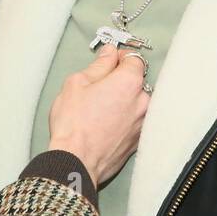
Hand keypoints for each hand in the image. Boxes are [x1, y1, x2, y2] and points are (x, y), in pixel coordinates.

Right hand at [46, 44, 150, 185]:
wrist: (75, 162)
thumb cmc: (73, 124)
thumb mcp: (78, 83)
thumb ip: (99, 65)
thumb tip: (109, 54)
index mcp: (129, 82)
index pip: (134, 59)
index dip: (120, 58)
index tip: (110, 62)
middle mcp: (142, 101)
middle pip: (137, 81)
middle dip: (121, 81)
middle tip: (99, 88)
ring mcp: (143, 123)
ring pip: (137, 103)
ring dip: (124, 102)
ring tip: (101, 110)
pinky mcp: (139, 140)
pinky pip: (135, 121)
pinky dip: (125, 119)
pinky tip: (107, 124)